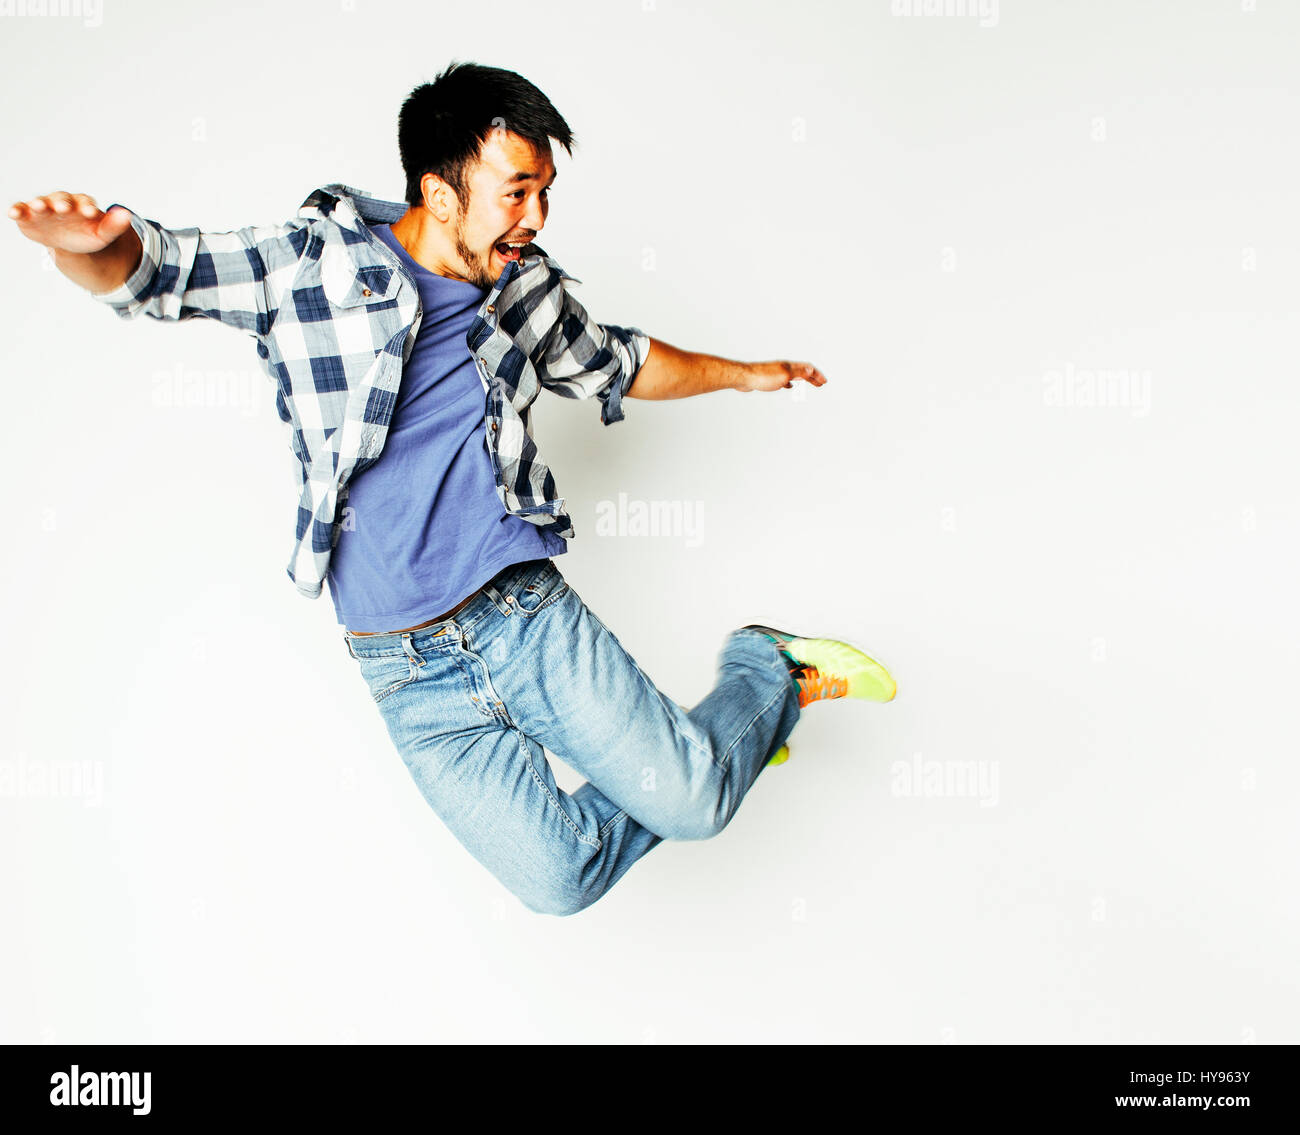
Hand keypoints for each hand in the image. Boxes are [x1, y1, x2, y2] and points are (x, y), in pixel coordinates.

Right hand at [8, 191, 132, 254]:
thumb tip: (127, 215)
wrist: (69, 241)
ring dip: (39, 203)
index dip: (87, 206)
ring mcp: (44, 208)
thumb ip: (113, 226)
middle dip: (61, 202)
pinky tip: (13, 213)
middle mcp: (61, 202)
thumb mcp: (102, 234)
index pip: (84, 201)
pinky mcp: (28, 215)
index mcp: (81, 204)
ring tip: (39, 207)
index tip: (91, 213)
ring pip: (40, 202)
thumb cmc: (86, 234)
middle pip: (61, 198)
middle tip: (63, 208)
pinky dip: (16, 209)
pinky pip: (21, 209)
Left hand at [739, 360, 826, 392]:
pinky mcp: (769, 378)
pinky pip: (784, 380)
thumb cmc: (763, 376)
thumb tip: (812, 371)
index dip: (817, 375)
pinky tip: (788, 387)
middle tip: (820, 384)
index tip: (824, 382)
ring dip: (803, 380)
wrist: (745, 377)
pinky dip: (790, 383)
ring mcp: (777, 372)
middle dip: (813, 377)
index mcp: (790, 366)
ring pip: (794, 375)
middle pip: (802, 371)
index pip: (808, 368)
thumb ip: (799, 373)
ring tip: (808, 384)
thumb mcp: (785, 375)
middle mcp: (784, 367)